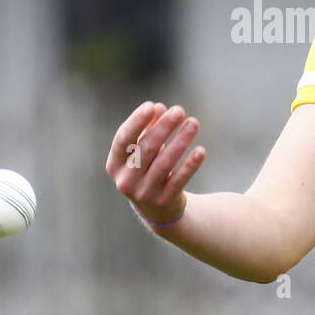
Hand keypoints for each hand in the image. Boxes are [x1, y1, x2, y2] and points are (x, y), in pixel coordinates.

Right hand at [105, 100, 204, 226]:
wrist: (157, 209)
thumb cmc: (147, 168)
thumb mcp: (144, 148)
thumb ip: (150, 127)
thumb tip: (159, 108)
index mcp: (114, 164)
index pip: (123, 139)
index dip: (136, 122)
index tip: (151, 105)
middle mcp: (125, 180)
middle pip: (146, 149)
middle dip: (163, 128)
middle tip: (179, 111)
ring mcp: (144, 193)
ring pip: (164, 164)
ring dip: (180, 141)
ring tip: (193, 123)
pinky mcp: (163, 201)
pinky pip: (178, 180)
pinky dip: (190, 165)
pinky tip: (200, 150)